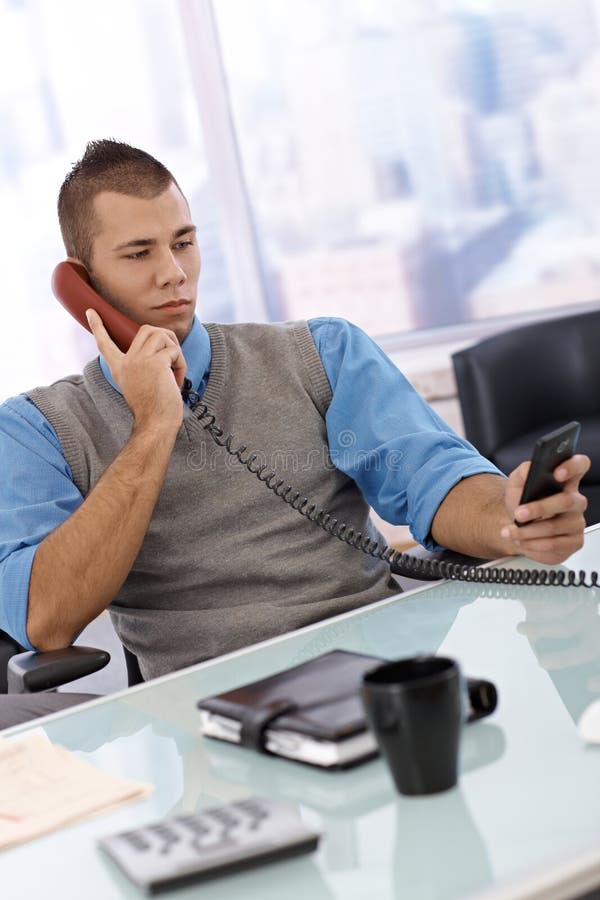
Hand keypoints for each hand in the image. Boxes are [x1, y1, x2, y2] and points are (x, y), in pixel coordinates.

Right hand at [86, 308, 185, 433]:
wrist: (156, 424)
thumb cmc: (154, 409)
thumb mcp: (142, 383)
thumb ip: (144, 365)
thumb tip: (162, 346)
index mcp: (119, 368)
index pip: (105, 343)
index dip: (98, 326)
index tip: (90, 311)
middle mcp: (126, 362)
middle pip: (147, 330)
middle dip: (166, 338)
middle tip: (173, 358)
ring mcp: (139, 360)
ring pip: (162, 335)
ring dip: (175, 350)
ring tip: (175, 371)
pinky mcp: (155, 362)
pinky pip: (174, 351)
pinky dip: (182, 364)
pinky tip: (177, 380)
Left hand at [501, 454, 589, 563]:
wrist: (516, 525)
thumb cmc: (521, 501)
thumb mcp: (516, 483)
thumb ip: (522, 471)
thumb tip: (529, 470)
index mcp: (566, 480)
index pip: (580, 465)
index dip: (572, 467)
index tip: (556, 474)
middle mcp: (576, 500)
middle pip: (566, 501)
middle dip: (539, 509)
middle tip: (519, 514)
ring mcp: (577, 522)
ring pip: (554, 528)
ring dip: (528, 532)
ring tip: (511, 532)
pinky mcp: (574, 542)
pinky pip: (554, 546)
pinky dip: (532, 545)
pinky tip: (521, 541)